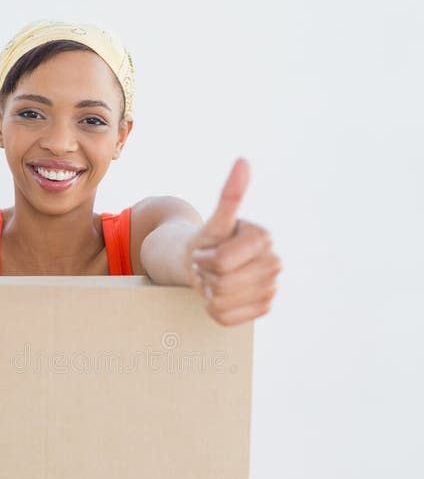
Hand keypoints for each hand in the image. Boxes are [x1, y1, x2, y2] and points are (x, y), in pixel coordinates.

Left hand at [185, 158, 281, 325]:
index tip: (206, 250)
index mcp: (264, 238)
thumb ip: (230, 195)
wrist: (204, 264)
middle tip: (209, 266)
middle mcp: (275, 262)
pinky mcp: (264, 308)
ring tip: (214, 279)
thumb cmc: (208, 240)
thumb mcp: (214, 221)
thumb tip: (242, 161)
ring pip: (223, 303)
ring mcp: (272, 288)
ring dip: (209, 292)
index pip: (221, 262)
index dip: (204, 258)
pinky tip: (220, 296)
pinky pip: (225, 318)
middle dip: (206, 275)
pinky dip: (213, 309)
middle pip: (223, 284)